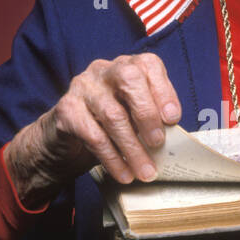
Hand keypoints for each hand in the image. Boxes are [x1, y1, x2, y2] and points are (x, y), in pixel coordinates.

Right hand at [4, 53, 180, 207]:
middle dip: (147, 114)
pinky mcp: (66, 110)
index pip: (148, 65)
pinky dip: (112, 159)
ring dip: (132, 148)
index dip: (163, 90)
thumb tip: (175, 140)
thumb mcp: (132, 117)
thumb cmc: (107, 126)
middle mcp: (103, 71)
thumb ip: (151, 119)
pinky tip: (124, 174)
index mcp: (125, 67)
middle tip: (158, 144)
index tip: (173, 118)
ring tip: (145, 171)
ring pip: (112, 114)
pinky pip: (93, 136)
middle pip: (129, 79)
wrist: (64, 140)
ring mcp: (82, 88)